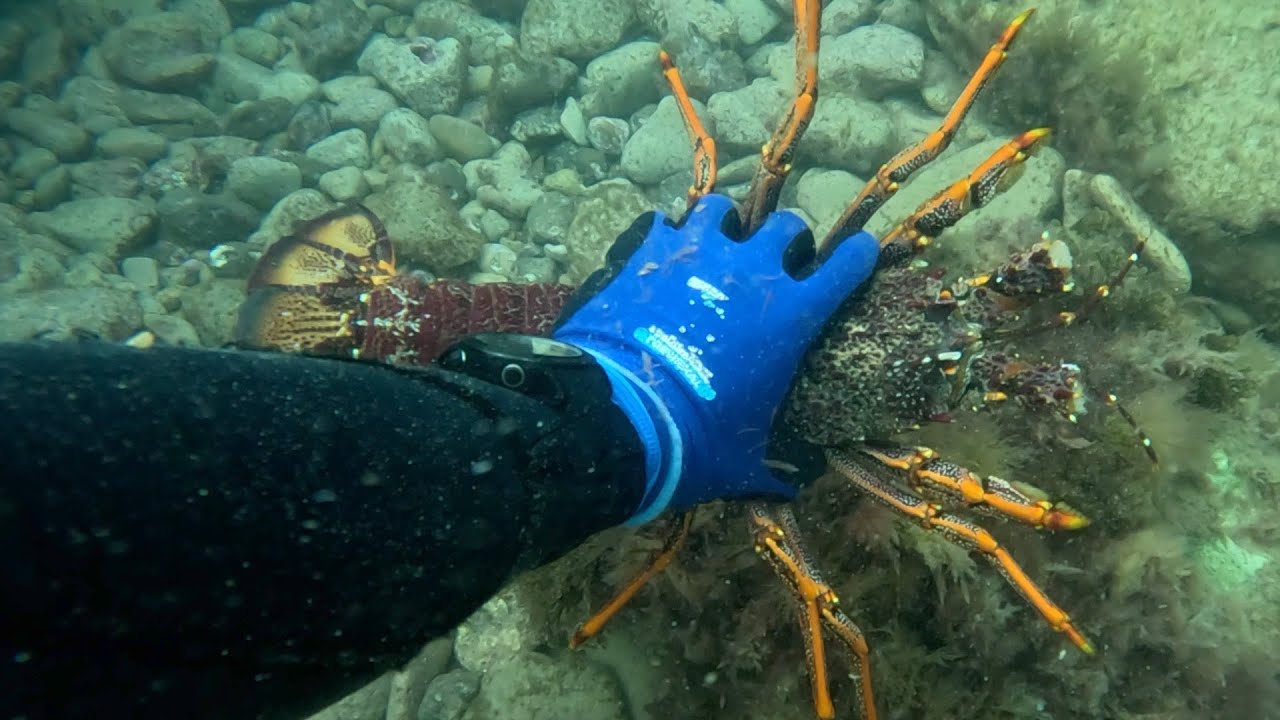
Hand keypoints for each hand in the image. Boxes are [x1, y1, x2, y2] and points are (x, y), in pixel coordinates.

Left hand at [553, 195, 878, 523]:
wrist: (620, 419)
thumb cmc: (696, 442)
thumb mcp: (744, 460)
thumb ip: (771, 467)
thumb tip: (791, 488)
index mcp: (793, 317)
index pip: (847, 267)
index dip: (857, 256)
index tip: (859, 252)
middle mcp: (754, 273)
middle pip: (786, 226)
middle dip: (785, 239)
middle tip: (774, 258)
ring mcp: (700, 255)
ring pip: (722, 210)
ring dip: (723, 224)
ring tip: (714, 243)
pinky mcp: (649, 253)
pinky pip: (663, 223)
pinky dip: (665, 234)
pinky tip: (658, 250)